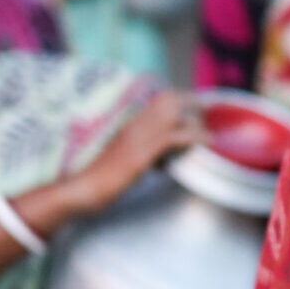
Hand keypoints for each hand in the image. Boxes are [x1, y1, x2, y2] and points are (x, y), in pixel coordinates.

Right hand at [44, 92, 205, 221]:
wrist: (83, 190)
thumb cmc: (103, 178)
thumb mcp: (128, 156)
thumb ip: (145, 149)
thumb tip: (165, 155)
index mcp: (131, 122)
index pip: (163, 98)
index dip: (185, 101)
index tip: (200, 112)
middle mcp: (135, 124)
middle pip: (171, 99)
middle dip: (194, 106)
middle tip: (206, 123)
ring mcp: (137, 138)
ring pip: (174, 114)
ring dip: (195, 122)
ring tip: (207, 136)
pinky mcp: (140, 155)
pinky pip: (173, 137)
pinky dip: (193, 138)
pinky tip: (204, 144)